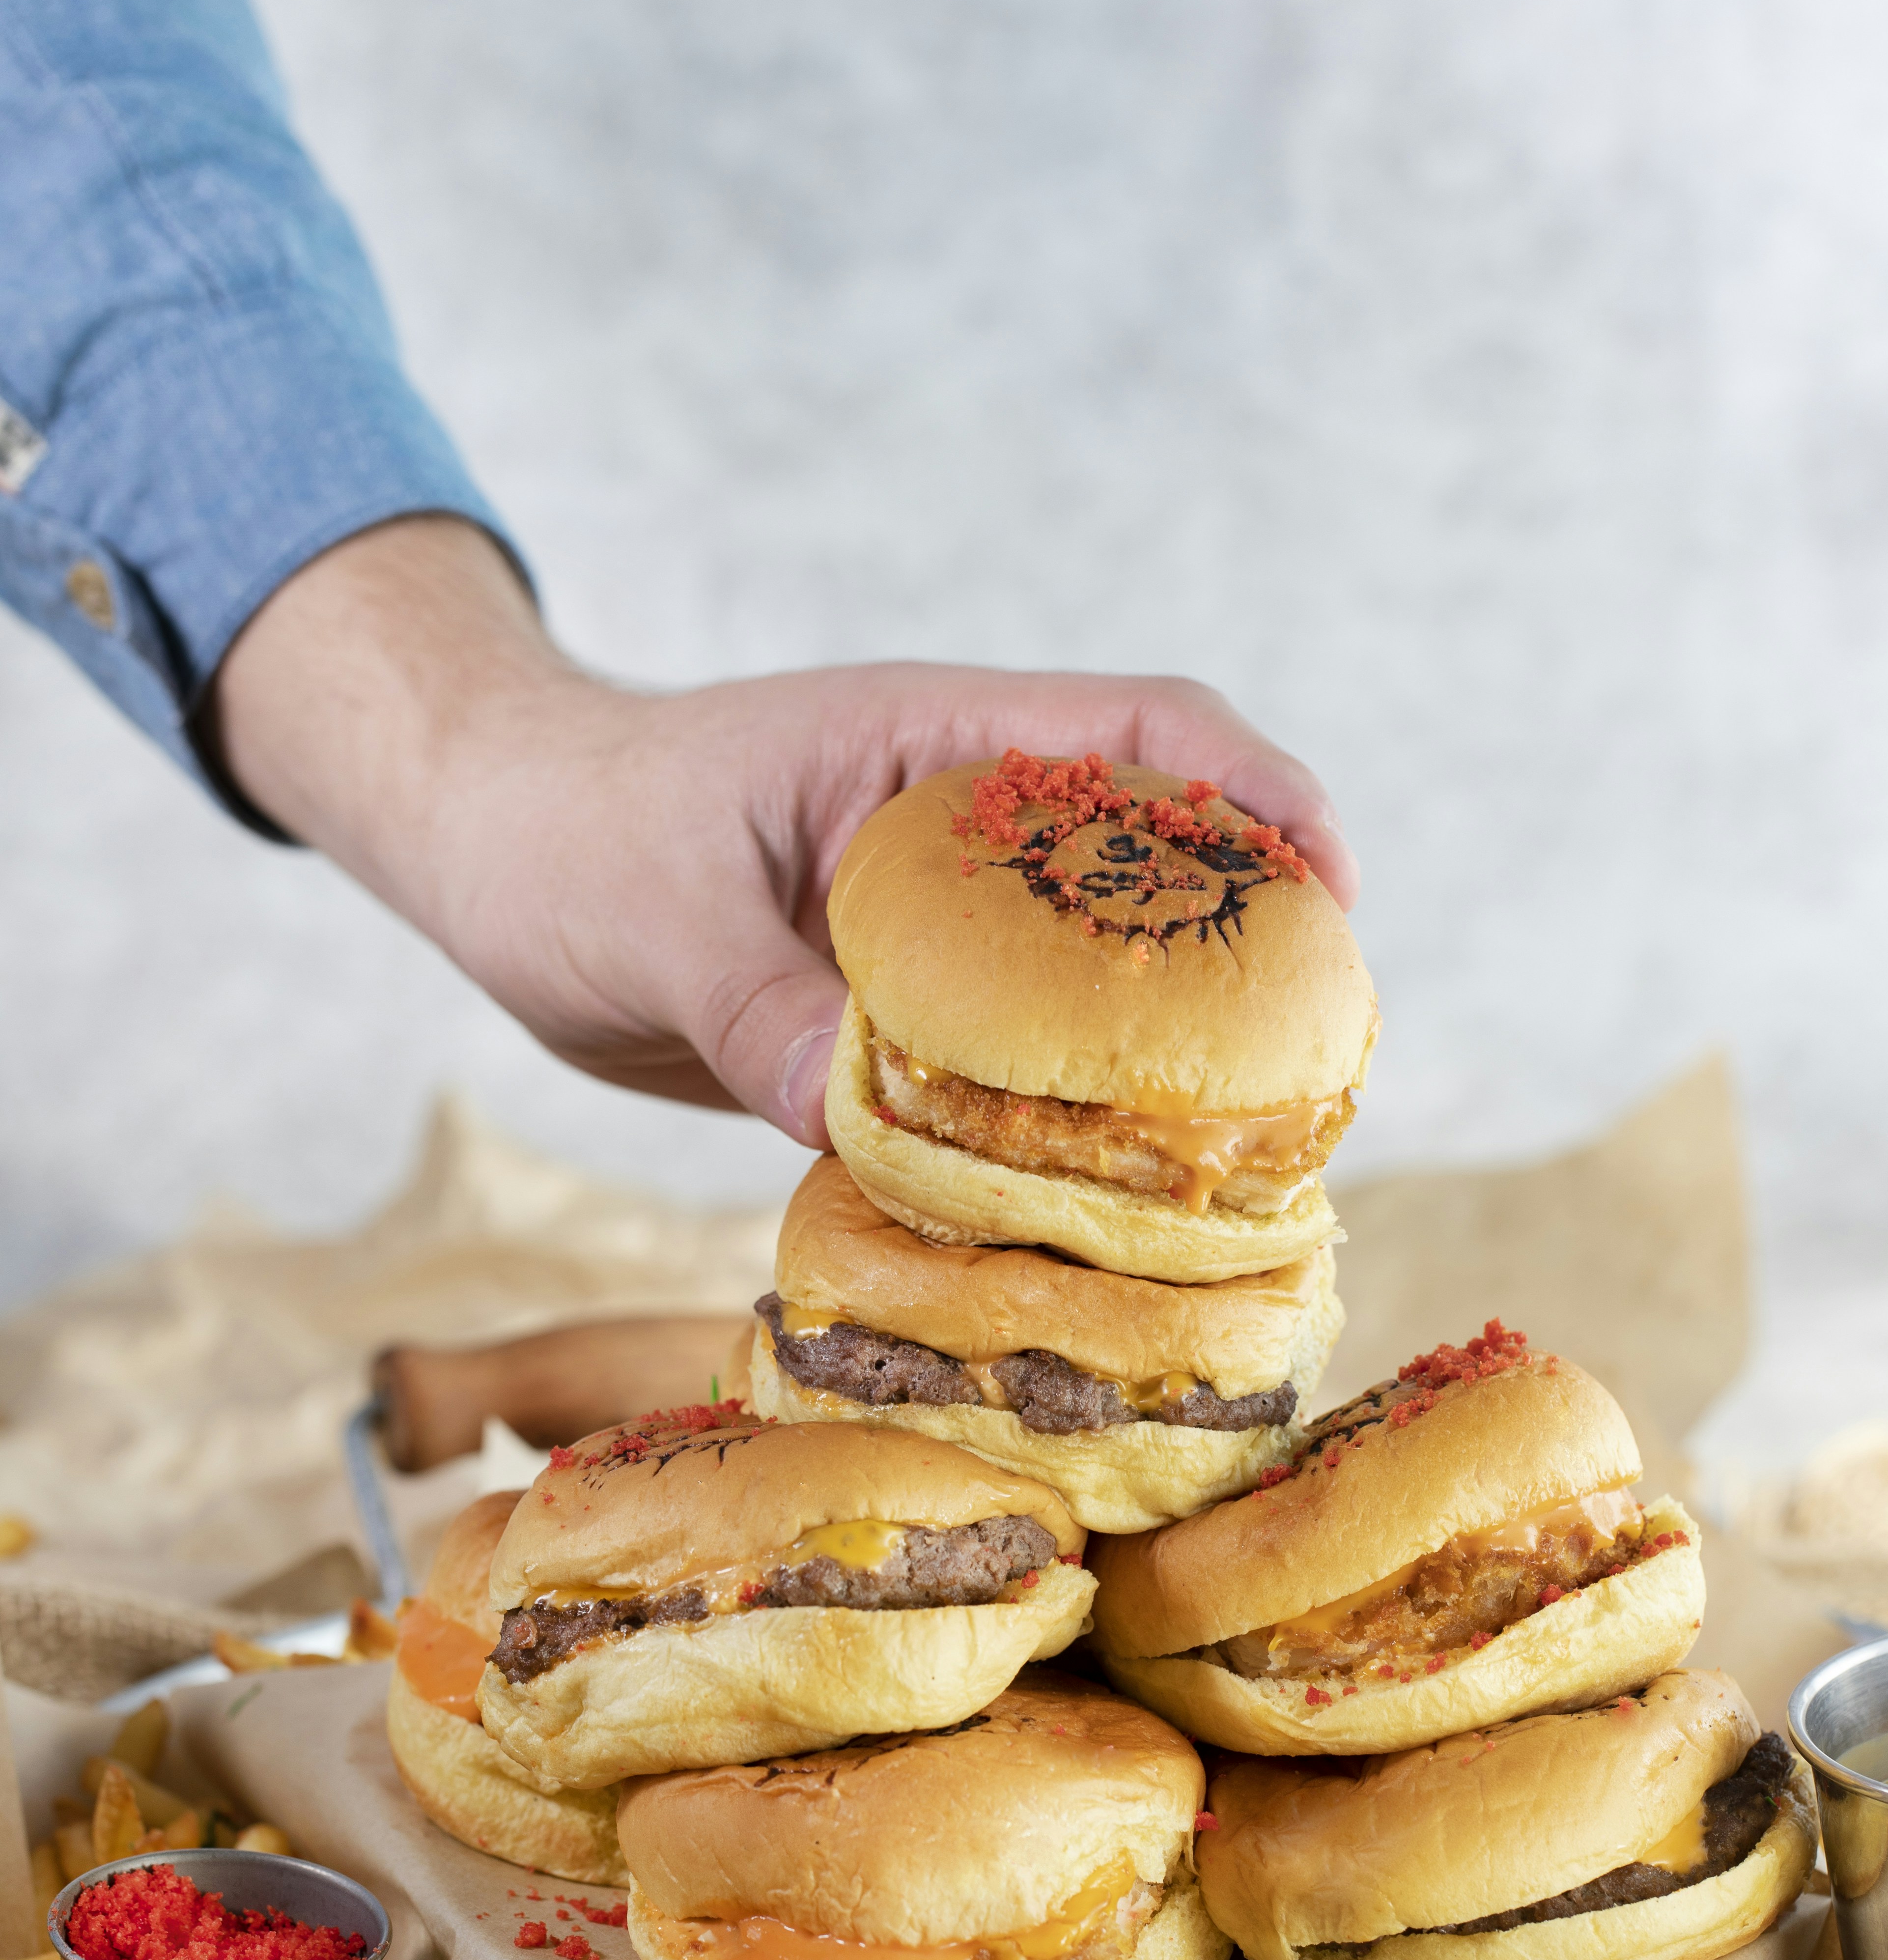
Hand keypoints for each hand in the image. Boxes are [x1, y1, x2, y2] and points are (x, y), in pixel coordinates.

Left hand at [206, 515, 1359, 1145]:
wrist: (484, 853)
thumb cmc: (561, 830)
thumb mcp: (655, 914)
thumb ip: (761, 1009)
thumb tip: (866, 1121)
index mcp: (930, 751)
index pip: (1145, 737)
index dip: (1258, 800)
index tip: (1331, 896)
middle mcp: (955, 841)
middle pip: (1152, 882)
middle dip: (1245, 965)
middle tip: (1303, 1088)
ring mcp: (928, 940)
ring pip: (1082, 999)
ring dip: (1152, 1077)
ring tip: (1221, 1179)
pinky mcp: (886, 1029)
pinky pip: (995, 1085)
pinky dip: (1042, 1144)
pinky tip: (1074, 1222)